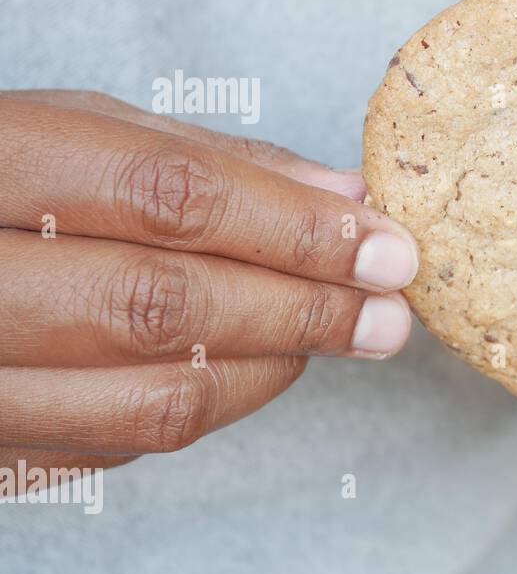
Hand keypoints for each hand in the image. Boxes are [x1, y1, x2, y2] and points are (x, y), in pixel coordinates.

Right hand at [0, 91, 418, 472]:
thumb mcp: (70, 128)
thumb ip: (208, 161)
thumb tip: (344, 198)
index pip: (170, 200)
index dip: (294, 230)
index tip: (386, 248)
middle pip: (165, 307)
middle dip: (303, 311)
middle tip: (390, 312)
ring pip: (150, 399)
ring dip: (270, 369)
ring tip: (337, 335)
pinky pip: (117, 445)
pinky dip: (207, 406)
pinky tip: (251, 365)